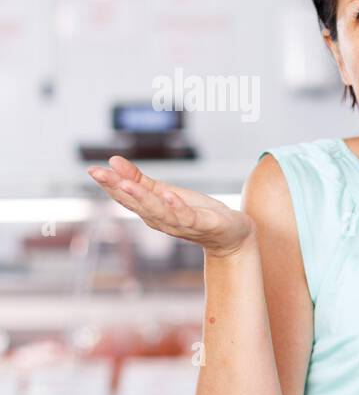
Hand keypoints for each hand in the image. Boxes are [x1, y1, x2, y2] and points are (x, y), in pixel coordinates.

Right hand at [87, 155, 254, 256]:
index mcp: (151, 211)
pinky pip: (187, 217)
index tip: (92, 170)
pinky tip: (168, 194)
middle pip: (136, 203)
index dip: (109, 184)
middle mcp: (161, 221)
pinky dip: (177, 207)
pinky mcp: (202, 225)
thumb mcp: (166, 192)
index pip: (126, 197)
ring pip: (158, 211)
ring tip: (127, 184)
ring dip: (142, 197)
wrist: (231, 235)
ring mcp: (181, 224)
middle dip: (117, 187)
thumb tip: (113, 160)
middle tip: (98, 172)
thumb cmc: (196, 213)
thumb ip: (141, 180)